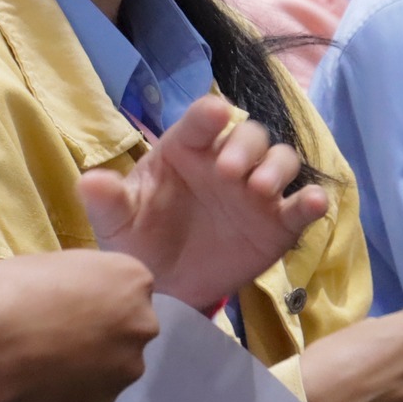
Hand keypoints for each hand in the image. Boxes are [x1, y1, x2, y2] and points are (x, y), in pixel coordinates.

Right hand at [0, 249, 158, 401]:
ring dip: (90, 363)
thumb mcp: (46, 265)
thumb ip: (73, 282)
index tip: (74, 301)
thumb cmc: (14, 291)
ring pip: (113, 364)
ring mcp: (126, 368)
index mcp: (131, 280)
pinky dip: (73, 390)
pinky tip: (42, 382)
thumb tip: (69, 295)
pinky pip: (91, 393)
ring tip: (48, 362)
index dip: (99, 294)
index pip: (127, 286)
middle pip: (128, 326)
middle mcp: (141, 324)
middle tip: (62, 332)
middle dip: (103, 330)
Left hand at [76, 96, 328, 312]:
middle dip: (245, 146)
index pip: (201, 121)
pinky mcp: (278, 222)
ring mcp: (256, 191)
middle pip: (250, 135)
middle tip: (231, 173)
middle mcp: (226, 161)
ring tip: (260, 190)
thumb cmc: (140, 240)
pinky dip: (312, 201)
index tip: (214, 115)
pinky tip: (314, 204)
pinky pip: (302, 205)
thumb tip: (88, 182)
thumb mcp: (117, 223)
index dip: (209, 115)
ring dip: (276, 169)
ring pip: (281, 160)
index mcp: (187, 149)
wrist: (165, 287)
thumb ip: (106, 201)